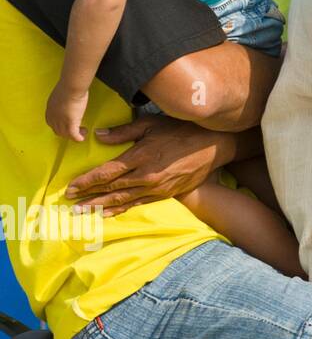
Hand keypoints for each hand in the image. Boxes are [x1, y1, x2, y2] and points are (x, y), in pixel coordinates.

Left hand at [46, 82, 88, 140]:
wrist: (71, 87)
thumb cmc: (68, 86)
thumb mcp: (61, 94)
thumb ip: (62, 100)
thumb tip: (68, 99)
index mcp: (50, 110)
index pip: (52, 123)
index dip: (60, 126)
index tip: (67, 125)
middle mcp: (53, 117)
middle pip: (58, 131)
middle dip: (67, 133)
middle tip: (75, 130)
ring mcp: (61, 121)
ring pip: (65, 134)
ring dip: (73, 135)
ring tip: (82, 132)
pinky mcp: (71, 123)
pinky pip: (74, 135)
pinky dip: (78, 138)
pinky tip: (82, 138)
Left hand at [64, 115, 232, 216]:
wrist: (214, 146)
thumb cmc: (182, 130)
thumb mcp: (152, 123)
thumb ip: (124, 131)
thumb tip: (99, 136)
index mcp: (140, 156)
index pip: (107, 172)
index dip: (87, 181)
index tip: (71, 187)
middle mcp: (146, 175)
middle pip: (111, 189)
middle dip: (89, 196)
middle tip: (70, 204)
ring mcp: (156, 187)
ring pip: (122, 200)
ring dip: (100, 207)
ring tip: (83, 212)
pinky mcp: (166, 194)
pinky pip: (139, 204)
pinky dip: (121, 210)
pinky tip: (108, 214)